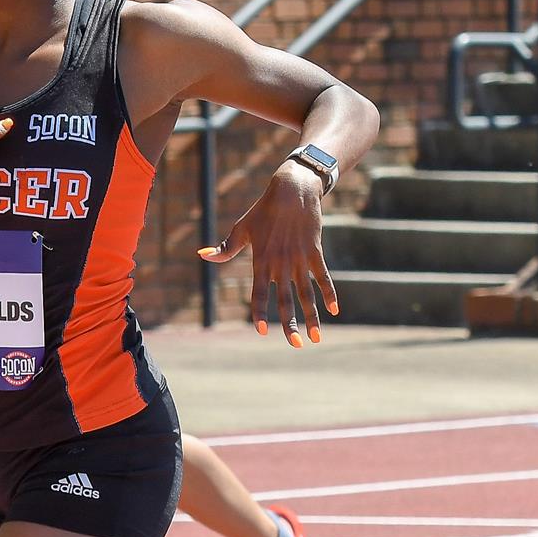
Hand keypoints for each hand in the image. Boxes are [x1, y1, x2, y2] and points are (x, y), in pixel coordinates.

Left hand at [199, 163, 337, 347]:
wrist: (291, 190)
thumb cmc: (263, 211)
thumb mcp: (241, 229)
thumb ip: (225, 249)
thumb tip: (202, 255)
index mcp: (261, 261)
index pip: (259, 293)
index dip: (260, 312)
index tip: (261, 330)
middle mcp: (280, 263)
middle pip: (285, 300)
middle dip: (290, 325)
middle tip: (296, 346)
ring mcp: (299, 258)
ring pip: (306, 294)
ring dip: (312, 316)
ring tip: (316, 337)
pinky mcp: (314, 251)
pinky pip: (323, 276)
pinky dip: (329, 293)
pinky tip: (335, 310)